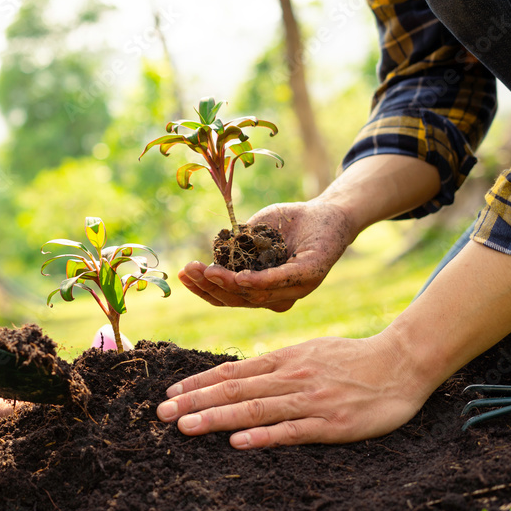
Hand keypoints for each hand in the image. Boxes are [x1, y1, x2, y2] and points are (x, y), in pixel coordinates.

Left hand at [155, 334, 430, 447]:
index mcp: (284, 360)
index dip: (199, 382)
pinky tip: (237, 443)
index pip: (232, 371)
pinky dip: (263, 436)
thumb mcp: (308, 353)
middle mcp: (291, 377)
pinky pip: (291, 430)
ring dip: (216, 418)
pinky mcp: (331, 423)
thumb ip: (276, 366)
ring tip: (185, 426)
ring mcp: (310, 400)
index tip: (171, 391)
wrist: (401, 362)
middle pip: (234, 390)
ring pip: (254, 409)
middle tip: (162, 412)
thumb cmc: (352, 360)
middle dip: (195, 401)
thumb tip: (240, 376)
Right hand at [180, 200, 352, 311]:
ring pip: (255, 295)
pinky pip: (281, 281)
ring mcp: (296, 289)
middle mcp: (279, 297)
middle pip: (238, 300)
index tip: (182, 274)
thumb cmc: (290, 223)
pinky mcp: (311, 274)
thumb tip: (209, 257)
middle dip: (209, 287)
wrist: (328, 211)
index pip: (230, 298)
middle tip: (188, 271)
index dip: (204, 289)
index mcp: (265, 292)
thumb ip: (235, 250)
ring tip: (206, 271)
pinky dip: (259, 281)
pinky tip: (239, 277)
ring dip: (228, 284)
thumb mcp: (255, 236)